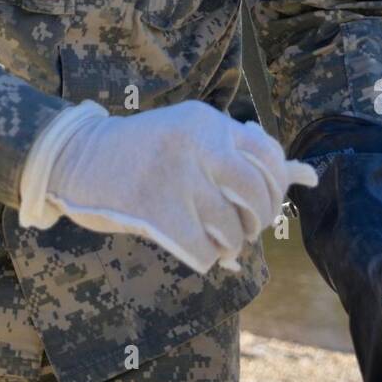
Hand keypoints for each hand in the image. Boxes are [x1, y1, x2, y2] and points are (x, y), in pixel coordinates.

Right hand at [20, 99, 316, 274]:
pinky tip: (194, 249)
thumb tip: (306, 174)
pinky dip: (206, 259)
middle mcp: (196, 142)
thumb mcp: (191, 139)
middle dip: (257, 221)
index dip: (274, 189)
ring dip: (229, 244)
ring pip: (231, 228)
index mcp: (207, 122)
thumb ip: (242, 154)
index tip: (262, 204)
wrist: (76, 159)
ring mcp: (176, 175)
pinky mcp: (156, 209)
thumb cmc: (142, 153)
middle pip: (255, 194)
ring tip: (216, 242)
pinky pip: (203, 250)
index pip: (268, 156)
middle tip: (243, 230)